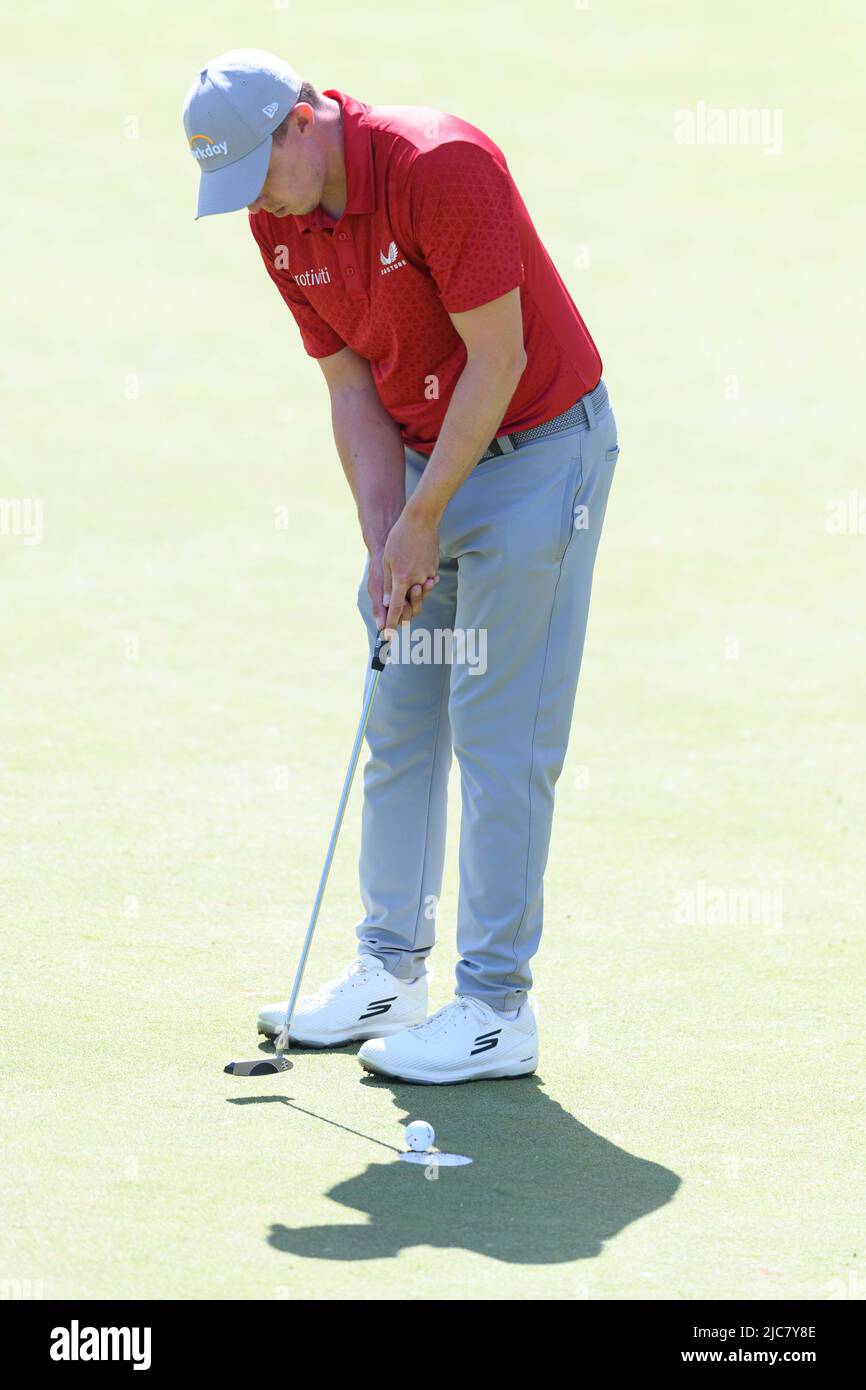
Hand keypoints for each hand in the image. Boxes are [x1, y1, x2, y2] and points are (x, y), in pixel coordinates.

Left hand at [380, 507, 439, 631]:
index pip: (395, 608)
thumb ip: (387, 584)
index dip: (391, 623)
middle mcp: (416, 580)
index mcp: (401, 579)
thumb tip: (385, 603)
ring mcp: (427, 575)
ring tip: (408, 586)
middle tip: (400, 614)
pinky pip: (427, 582)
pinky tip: (417, 574)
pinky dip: (421, 582)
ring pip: (420, 593)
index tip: (388, 635)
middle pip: (411, 605)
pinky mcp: (434, 569)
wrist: (420, 520)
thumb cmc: (399, 538)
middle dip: (406, 610)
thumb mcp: (387, 560)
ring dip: (414, 594)